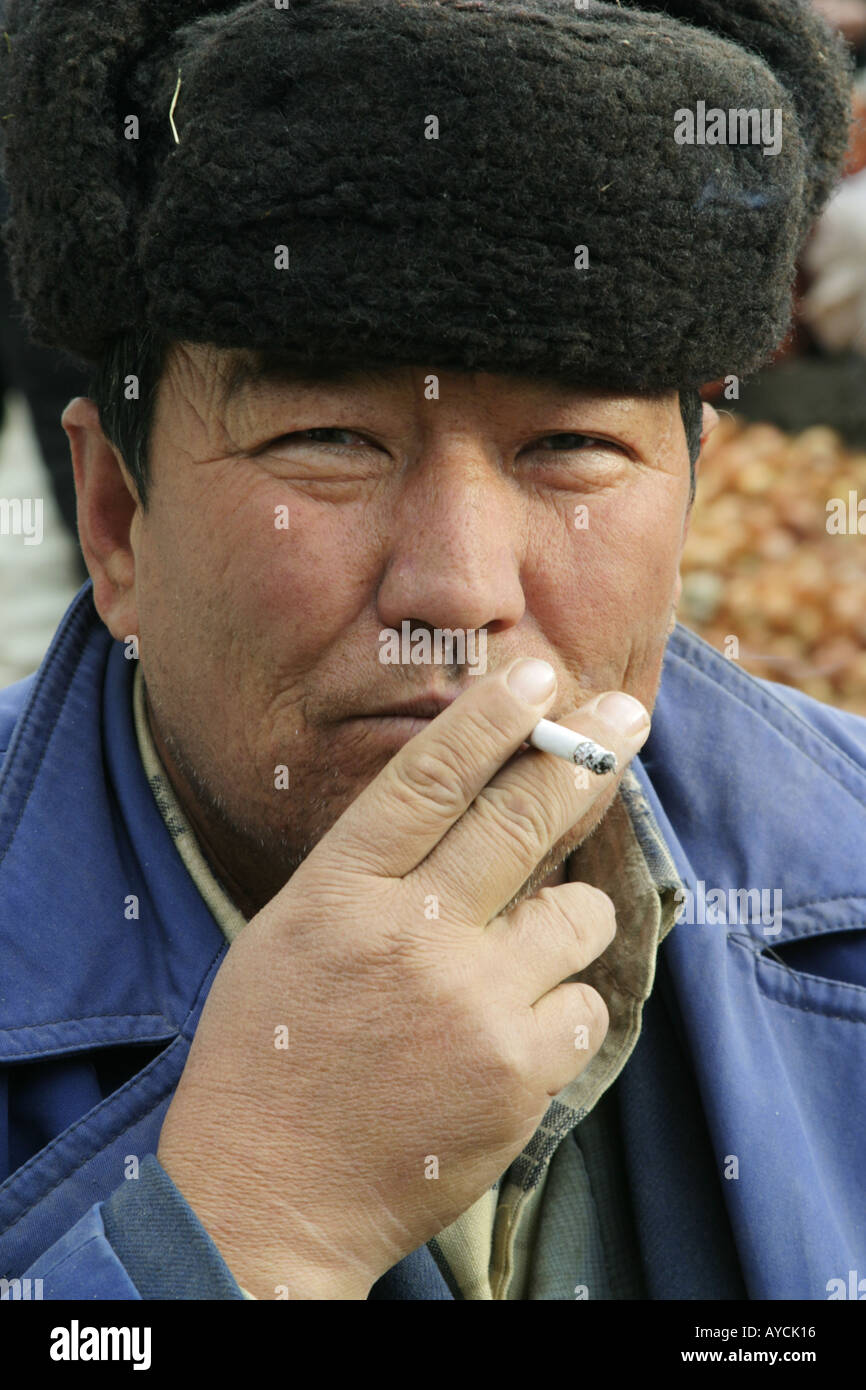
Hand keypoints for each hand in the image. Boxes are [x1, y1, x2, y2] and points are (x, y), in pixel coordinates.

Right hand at [156, 658, 650, 1298]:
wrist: (269, 1199)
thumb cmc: (270, 1057)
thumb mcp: (290, 935)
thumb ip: (371, 873)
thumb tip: (467, 807)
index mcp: (337, 894)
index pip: (428, 780)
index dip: (490, 718)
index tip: (536, 675)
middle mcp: (407, 934)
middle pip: (519, 817)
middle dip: (583, 754)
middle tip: (622, 717)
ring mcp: (468, 1002)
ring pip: (575, 912)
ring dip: (562, 923)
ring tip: (519, 958)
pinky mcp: (516, 1072)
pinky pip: (583, 1003)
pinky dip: (558, 1012)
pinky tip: (508, 1038)